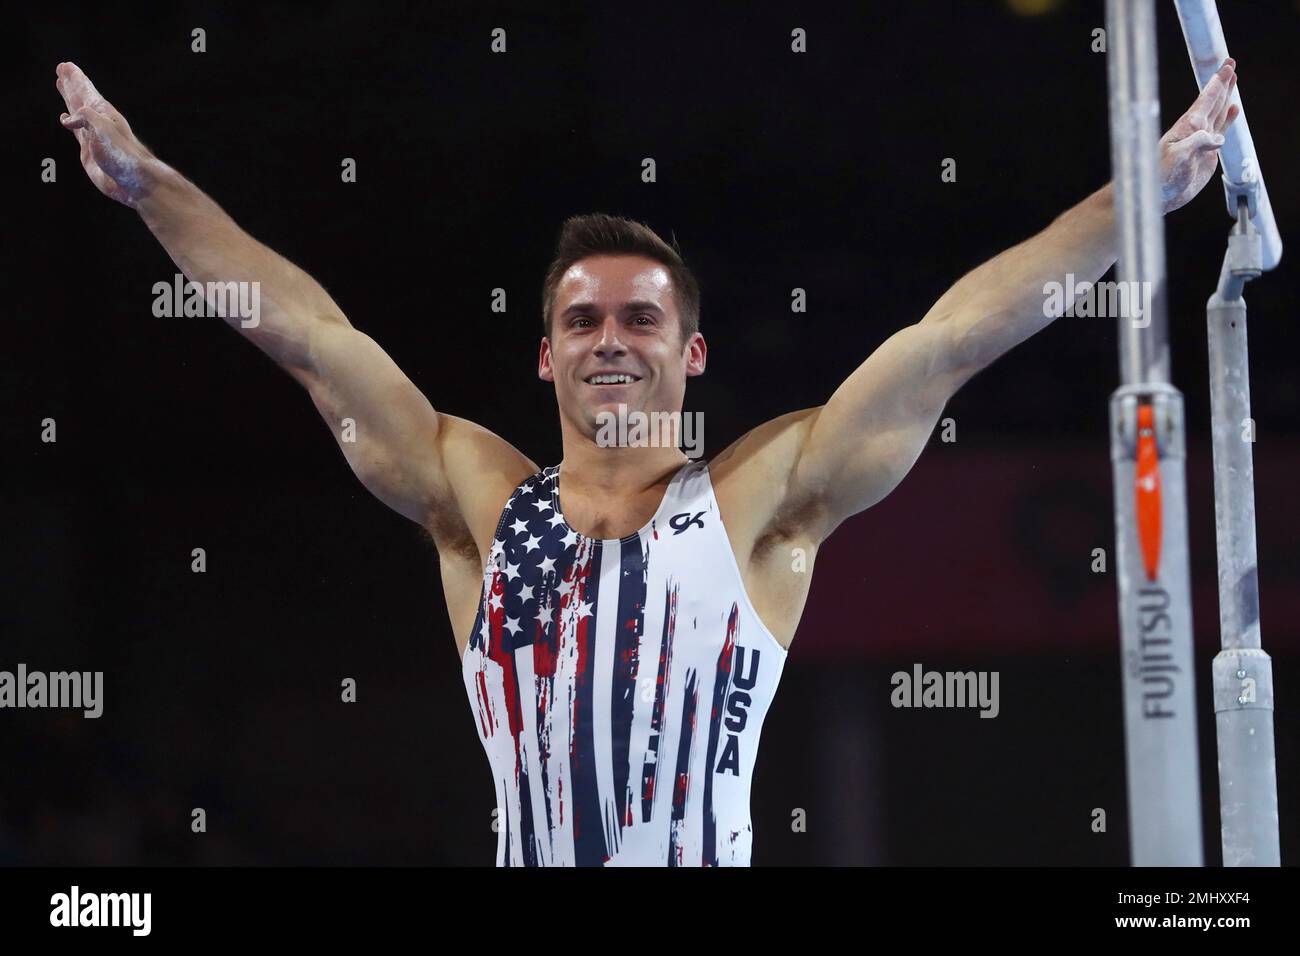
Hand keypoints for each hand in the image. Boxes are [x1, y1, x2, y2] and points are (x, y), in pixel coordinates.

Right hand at [55, 61, 155, 207]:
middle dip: (72, 83)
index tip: (66, 66)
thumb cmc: (122, 153)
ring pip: (77, 112)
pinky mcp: (89, 151)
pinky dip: (69, 122)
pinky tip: (64, 118)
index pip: (87, 91)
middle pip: (81, 97)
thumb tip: (66, 120)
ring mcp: (93, 136)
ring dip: (69, 98)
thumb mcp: (103, 128)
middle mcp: (99, 123)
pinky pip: (76, 131)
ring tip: (61, 85)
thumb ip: (85, 117)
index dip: (76, 79)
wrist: (134, 181)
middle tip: (62, 68)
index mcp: (104, 114)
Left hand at [1158, 58, 1239, 214]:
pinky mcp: (1207, 154)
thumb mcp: (1178, 157)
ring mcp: (1202, 141)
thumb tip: (1219, 138)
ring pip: (1217, 112)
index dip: (1217, 83)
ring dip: (1226, 96)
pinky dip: (1228, 118)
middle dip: (1222, 83)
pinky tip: (1234, 109)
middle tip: (1231, 63)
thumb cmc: (1161, 176)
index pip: (1205, 100)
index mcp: (1187, 127)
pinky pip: (1220, 131)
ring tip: (1234, 80)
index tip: (1226, 67)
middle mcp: (1195, 130)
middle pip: (1212, 101)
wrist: (1159, 195)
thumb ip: (1198, 143)